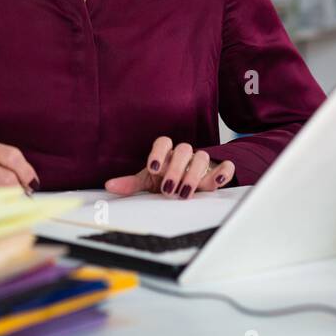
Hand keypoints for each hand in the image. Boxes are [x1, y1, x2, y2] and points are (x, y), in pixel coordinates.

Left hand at [103, 136, 234, 198]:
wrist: (187, 186)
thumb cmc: (165, 181)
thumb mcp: (148, 184)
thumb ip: (131, 184)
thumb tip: (110, 185)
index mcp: (167, 154)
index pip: (163, 141)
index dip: (159, 152)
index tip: (153, 167)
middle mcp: (185, 155)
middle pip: (184, 149)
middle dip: (176, 169)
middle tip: (168, 188)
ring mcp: (203, 162)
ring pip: (202, 157)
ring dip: (194, 175)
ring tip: (185, 193)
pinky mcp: (218, 171)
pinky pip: (226, 166)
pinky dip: (223, 172)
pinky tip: (215, 182)